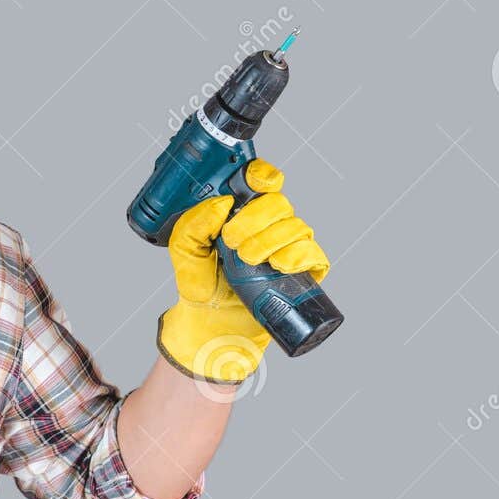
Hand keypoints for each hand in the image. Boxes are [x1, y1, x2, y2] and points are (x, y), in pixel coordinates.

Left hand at [158, 158, 329, 382]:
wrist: (212, 322)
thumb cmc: (202, 284)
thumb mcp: (184, 252)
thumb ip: (192, 225)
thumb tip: (221, 203)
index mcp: (242, 212)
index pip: (262, 181)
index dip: (264, 176)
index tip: (255, 184)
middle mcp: (269, 225)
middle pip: (279, 203)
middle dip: (256, 220)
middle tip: (232, 242)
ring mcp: (289, 246)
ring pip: (297, 226)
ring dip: (271, 240)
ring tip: (249, 260)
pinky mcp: (304, 270)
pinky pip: (314, 253)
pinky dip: (298, 255)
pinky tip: (280, 264)